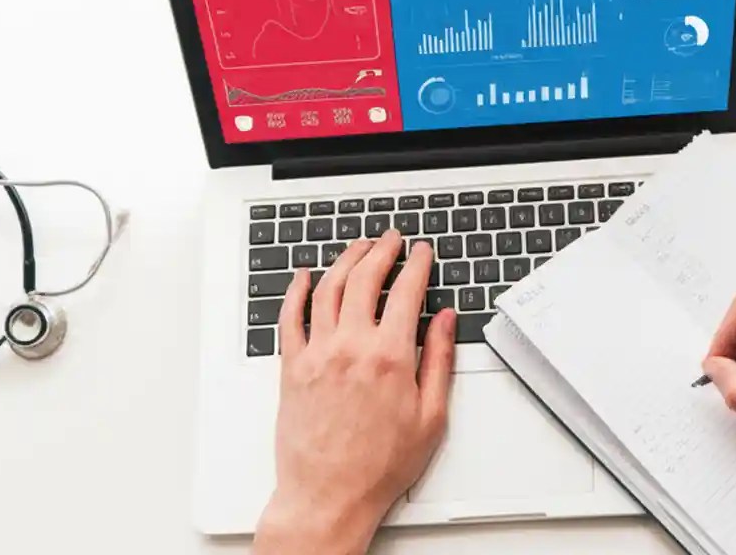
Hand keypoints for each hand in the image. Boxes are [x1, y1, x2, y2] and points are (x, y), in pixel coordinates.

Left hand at [254, 231, 456, 554]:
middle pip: (364, 278)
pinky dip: (297, 290)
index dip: (417, 264)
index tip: (422, 252)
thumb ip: (438, 360)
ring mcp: (317, 354)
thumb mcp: (431, 416)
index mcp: (389, 357)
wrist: (329, 494)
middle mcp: (350, 347)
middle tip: (390, 239)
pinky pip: (290, 317)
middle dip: (381, 250)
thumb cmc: (379, 466)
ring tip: (358, 247)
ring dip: (345, 260)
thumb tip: (445, 320)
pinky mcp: (291, 367)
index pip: (406, 291)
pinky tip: (305, 276)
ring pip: (328, 288)